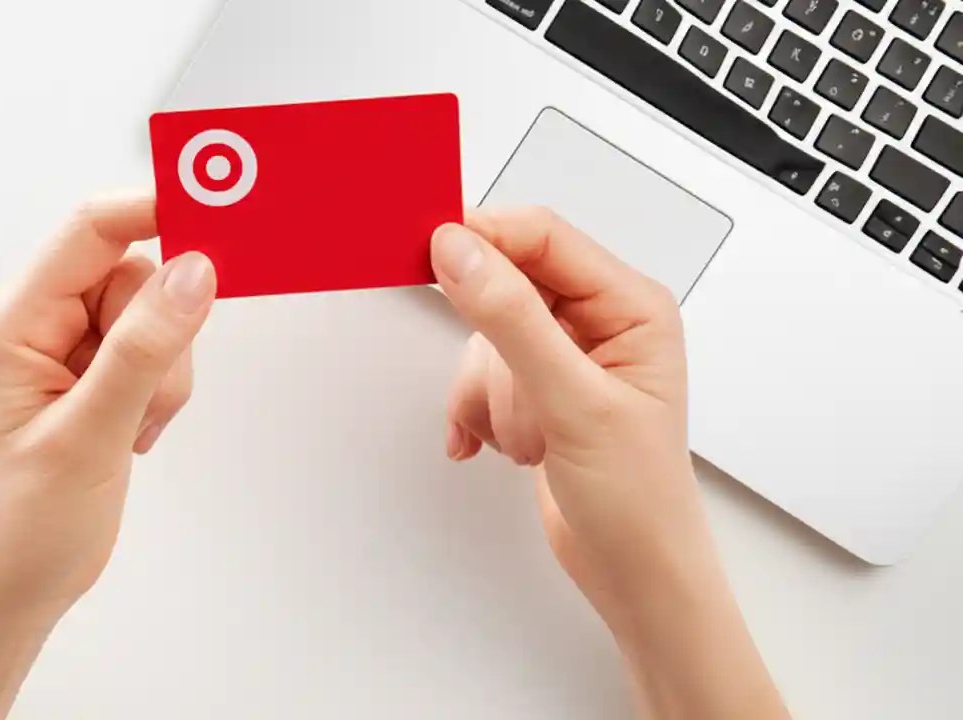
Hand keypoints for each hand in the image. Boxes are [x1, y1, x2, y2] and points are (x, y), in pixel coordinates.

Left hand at [0, 194, 216, 719]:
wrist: (16, 583)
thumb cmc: (24, 520)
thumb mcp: (88, 434)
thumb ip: (142, 349)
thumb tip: (193, 272)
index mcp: (16, 320)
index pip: (92, 231)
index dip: (154, 212)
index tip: (218, 217)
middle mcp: (41, 320)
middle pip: (137, 273)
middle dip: (161, 333)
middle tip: (141, 399)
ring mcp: (72, 346)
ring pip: (158, 313)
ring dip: (164, 372)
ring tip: (130, 427)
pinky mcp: (99, 371)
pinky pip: (160, 349)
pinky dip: (164, 390)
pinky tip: (133, 433)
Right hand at [431, 208, 786, 718]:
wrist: (635, 574)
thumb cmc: (641, 499)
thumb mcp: (575, 404)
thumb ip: (513, 320)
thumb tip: (462, 254)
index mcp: (632, 305)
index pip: (543, 237)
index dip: (484, 238)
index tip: (429, 250)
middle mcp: (601, 321)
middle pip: (505, 286)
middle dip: (494, 352)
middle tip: (511, 391)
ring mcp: (566, 356)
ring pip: (486, 340)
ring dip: (493, 396)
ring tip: (534, 439)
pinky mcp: (538, 389)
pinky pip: (478, 378)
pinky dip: (478, 414)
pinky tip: (496, 447)